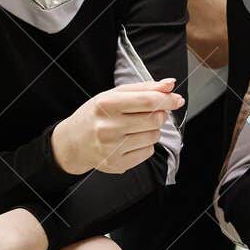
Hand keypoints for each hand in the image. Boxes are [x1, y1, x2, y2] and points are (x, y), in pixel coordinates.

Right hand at [52, 79, 183, 175]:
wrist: (72, 142)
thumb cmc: (97, 114)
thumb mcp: (115, 94)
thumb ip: (144, 88)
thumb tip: (170, 84)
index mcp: (106, 104)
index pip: (148, 101)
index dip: (167, 99)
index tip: (177, 99)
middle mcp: (107, 127)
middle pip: (154, 120)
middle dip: (160, 114)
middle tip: (151, 113)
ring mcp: (111, 148)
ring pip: (154, 136)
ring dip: (153, 130)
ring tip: (138, 127)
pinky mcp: (116, 164)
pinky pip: (148, 152)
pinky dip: (146, 145)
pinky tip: (132, 140)